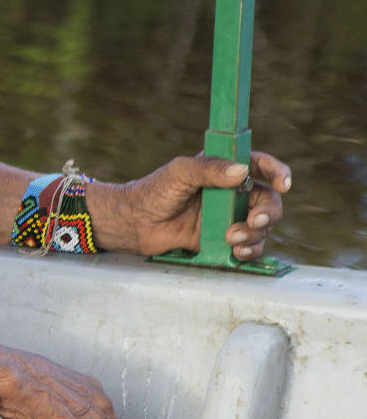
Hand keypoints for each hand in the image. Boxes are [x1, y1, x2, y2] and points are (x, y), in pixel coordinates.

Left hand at [107, 153, 290, 261]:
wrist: (134, 224)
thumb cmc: (153, 192)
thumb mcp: (179, 173)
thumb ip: (208, 170)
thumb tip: (241, 172)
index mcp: (223, 170)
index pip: (260, 166)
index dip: (277, 172)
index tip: (283, 184)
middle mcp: (231, 193)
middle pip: (268, 201)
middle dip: (268, 213)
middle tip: (253, 221)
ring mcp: (228, 218)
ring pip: (261, 226)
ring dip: (256, 234)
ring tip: (233, 238)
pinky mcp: (222, 240)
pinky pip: (249, 246)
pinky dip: (250, 250)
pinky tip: (237, 252)